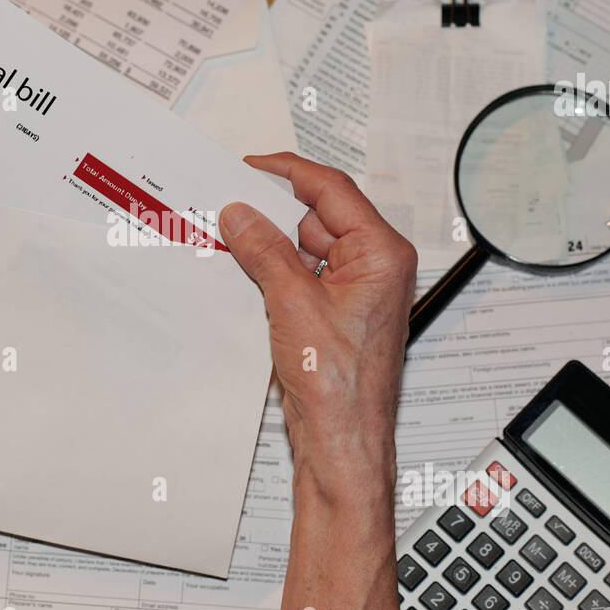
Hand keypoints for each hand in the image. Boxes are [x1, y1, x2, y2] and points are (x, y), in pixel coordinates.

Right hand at [220, 152, 416, 609]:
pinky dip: (273, 274)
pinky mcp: (334, 314)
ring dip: (270, 248)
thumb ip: (265, 251)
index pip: (332, 189)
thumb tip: (240, 214)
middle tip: (228, 207)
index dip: (287, 171)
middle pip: (317, 216)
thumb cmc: (338, 386)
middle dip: (273, 214)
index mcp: (381, 253)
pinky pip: (300, 277)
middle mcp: (374, 267)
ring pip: (304, 247)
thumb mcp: (292, 303)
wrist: (341, 445)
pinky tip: (244, 278)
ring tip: (231, 248)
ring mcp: (354, 291)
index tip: (248, 164)